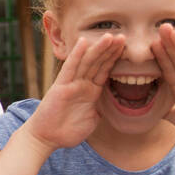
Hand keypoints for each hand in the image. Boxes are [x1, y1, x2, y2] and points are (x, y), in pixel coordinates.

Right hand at [24, 34, 124, 149]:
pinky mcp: (61, 87)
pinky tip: (84, 42)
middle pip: (98, 63)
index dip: (115, 58)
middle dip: (111, 50)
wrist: (47, 138)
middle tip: (123, 36)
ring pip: (87, 62)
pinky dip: (77, 55)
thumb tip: (112, 104)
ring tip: (110, 36)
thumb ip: (101, 108)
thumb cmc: (67, 131)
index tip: (127, 47)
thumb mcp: (92, 119)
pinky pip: (70, 68)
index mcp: (91, 91)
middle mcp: (82, 84)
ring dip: (99, 48)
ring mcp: (71, 84)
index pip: (105, 70)